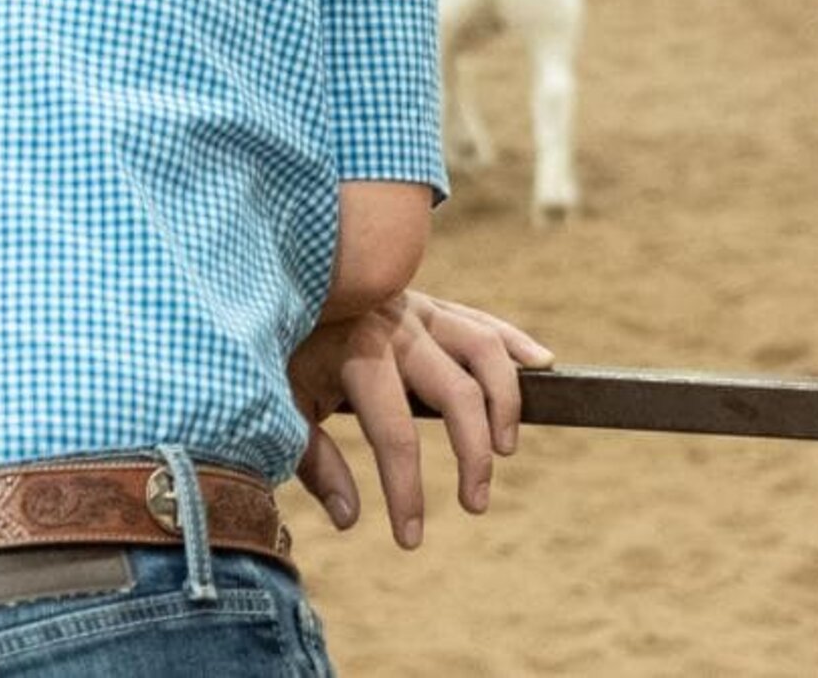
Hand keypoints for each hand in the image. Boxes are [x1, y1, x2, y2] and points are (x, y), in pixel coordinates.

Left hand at [287, 292, 554, 549]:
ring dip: (505, 399)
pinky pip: (482, 320)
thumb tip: (351, 518)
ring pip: (483, 348)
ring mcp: (419, 310)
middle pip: (458, 392)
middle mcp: (396, 328)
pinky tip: (541, 364)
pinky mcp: (430, 302)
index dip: (407, 493)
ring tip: (507, 447)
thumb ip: (316, 461)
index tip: (411, 540)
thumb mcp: (282, 406)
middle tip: (475, 502)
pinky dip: (514, 341)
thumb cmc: (276, 352)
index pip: (396, 435)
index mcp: (356, 354)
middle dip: (473, 454)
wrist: (276, 278)